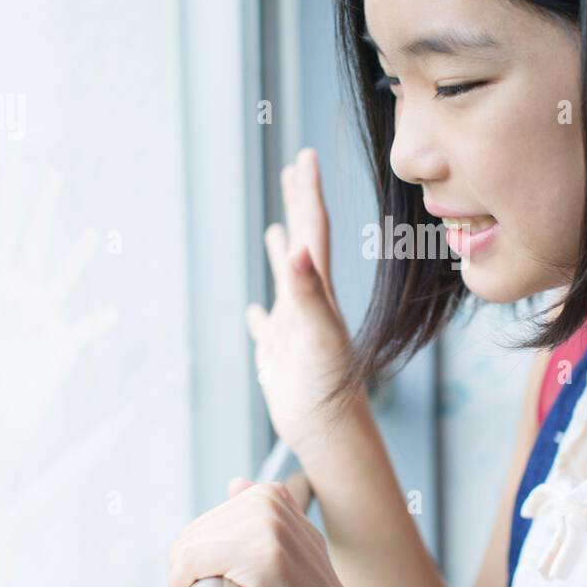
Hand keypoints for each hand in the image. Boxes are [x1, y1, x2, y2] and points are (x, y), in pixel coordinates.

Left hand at [167, 477, 363, 586]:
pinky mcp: (263, 558)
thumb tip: (236, 483)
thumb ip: (268, 514)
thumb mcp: (293, 542)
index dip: (198, 560)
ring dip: (185, 582)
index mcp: (270, 496)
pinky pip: (192, 563)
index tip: (215, 583)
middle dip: (188, 572)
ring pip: (186, 549)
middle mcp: (267, 504)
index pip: (202, 524)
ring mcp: (268, 529)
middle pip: (190, 536)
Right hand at [244, 148, 359, 455]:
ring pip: (286, 282)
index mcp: (318, 290)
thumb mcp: (318, 334)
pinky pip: (267, 329)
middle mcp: (308, 302)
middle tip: (292, 169)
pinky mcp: (281, 355)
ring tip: (274, 228)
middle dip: (297, 205)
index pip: (313, 230)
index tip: (304, 156)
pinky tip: (256, 312)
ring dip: (281, 252)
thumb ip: (308, 293)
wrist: (330, 430)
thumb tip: (297, 250)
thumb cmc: (328, 386)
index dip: (308, 192)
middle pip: (302, 243)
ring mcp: (295, 328)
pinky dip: (260, 316)